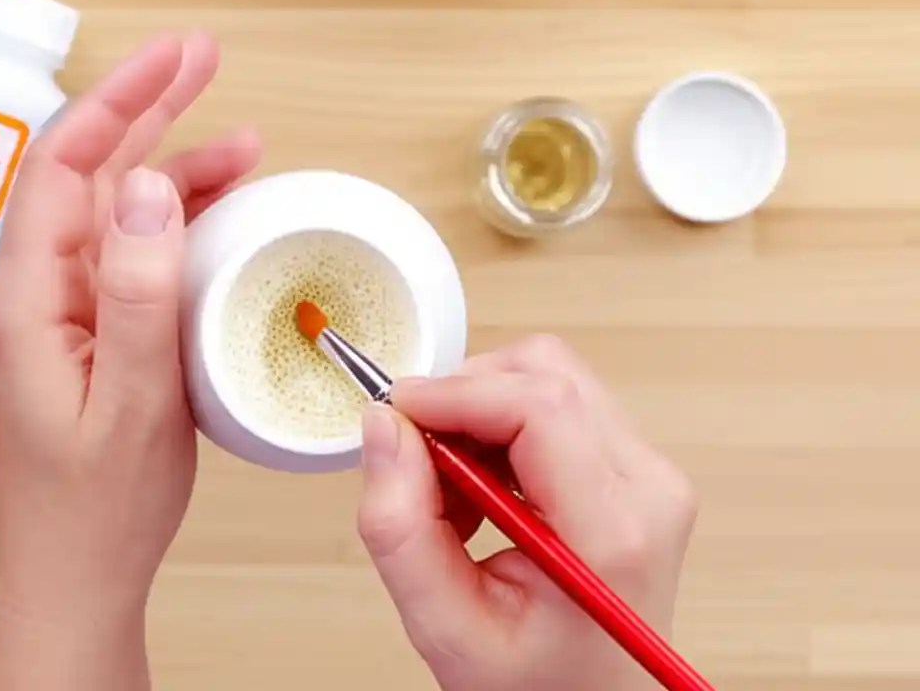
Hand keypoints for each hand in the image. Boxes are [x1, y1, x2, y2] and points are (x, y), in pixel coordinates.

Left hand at [0, 33, 260, 690]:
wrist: (75, 577)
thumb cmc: (97, 509)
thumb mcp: (135, 402)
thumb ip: (140, 292)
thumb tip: (153, 190)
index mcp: (26, 302)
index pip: (66, 168)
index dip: (122, 101)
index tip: (175, 59)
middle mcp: (32, 297)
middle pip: (88, 176)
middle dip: (147, 112)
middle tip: (203, 62)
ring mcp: (57, 315)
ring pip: (113, 216)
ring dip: (173, 172)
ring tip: (240, 144)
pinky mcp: (84, 335)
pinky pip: (126, 259)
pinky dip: (173, 228)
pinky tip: (214, 216)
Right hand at [357, 335, 697, 690]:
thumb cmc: (536, 687)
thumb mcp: (445, 627)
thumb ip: (402, 527)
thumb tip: (382, 426)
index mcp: (611, 534)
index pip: (538, 407)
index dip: (453, 393)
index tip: (393, 413)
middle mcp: (648, 490)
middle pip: (547, 374)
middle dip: (463, 396)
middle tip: (417, 458)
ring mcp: (650, 475)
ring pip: (551, 378)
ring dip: (480, 413)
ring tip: (452, 489)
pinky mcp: (636, 469)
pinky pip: (559, 405)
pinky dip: (500, 429)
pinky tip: (481, 492)